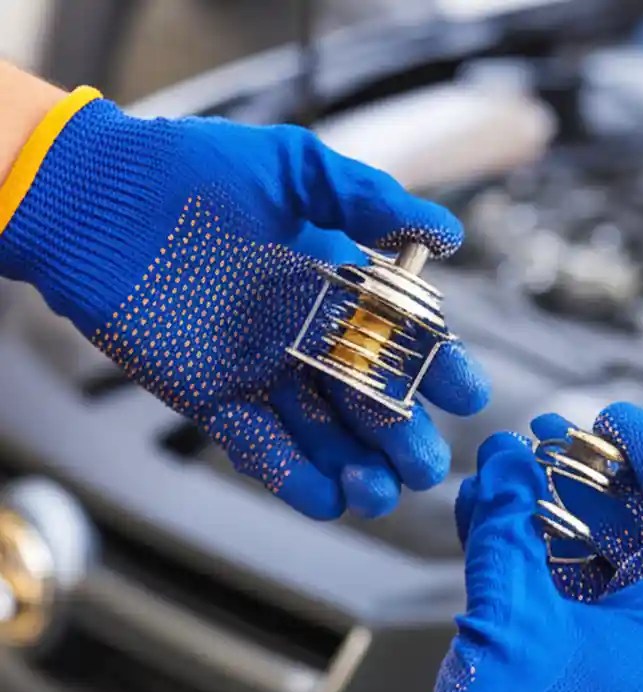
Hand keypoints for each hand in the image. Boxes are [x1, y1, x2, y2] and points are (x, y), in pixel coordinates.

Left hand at [0, 90, 488, 518]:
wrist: (98, 196)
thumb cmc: (194, 169)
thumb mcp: (295, 167)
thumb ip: (368, 198)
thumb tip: (446, 234)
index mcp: (338, 285)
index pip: (403, 338)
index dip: (439, 368)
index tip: (467, 394)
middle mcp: (308, 334)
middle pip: (371, 401)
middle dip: (404, 438)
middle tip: (426, 466)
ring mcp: (262, 370)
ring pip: (322, 436)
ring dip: (356, 471)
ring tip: (379, 494)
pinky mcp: (211, 396)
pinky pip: (258, 447)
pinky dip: (290, 476)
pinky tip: (324, 497)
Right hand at [432, 402, 642, 691]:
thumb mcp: (506, 622)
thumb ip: (504, 532)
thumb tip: (503, 458)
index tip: (617, 420)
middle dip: (601, 478)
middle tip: (552, 438)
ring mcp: (612, 661)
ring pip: (603, 564)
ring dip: (558, 512)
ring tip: (510, 471)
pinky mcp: (571, 676)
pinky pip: (564, 596)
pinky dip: (532, 554)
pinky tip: (488, 523)